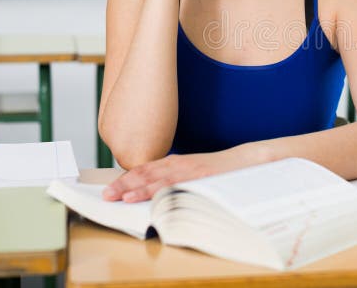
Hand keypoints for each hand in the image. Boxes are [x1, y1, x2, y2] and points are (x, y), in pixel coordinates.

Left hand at [102, 144, 263, 202]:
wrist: (250, 158)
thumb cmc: (224, 169)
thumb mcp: (197, 172)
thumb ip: (179, 178)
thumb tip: (160, 191)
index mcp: (178, 162)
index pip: (146, 168)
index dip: (127, 178)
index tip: (111, 187)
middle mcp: (180, 163)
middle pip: (146, 172)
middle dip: (123, 184)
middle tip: (106, 195)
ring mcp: (190, 169)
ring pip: (157, 178)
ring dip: (135, 188)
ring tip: (118, 196)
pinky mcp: (200, 175)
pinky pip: (175, 184)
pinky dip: (158, 190)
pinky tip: (146, 196)